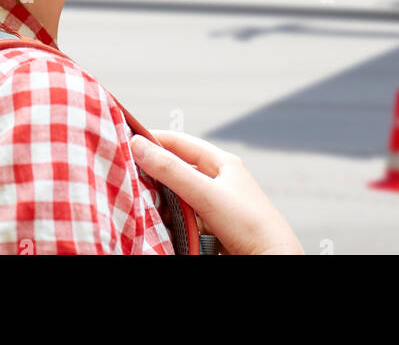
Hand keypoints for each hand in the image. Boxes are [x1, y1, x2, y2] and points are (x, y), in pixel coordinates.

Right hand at [130, 129, 303, 254]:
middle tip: (128, 173)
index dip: (154, 139)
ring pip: (179, 196)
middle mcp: (220, 181)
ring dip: (162, 199)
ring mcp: (217, 205)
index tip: (127, 140)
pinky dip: (171, 219)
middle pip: (178, 170)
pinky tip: (161, 224)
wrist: (270, 258)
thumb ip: (171, 170)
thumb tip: (137, 144)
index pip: (180, 142)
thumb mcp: (205, 192)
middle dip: (155, 172)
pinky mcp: (214, 227)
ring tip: (141, 200)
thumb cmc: (248, 223)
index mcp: (223, 163)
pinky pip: (185, 218)